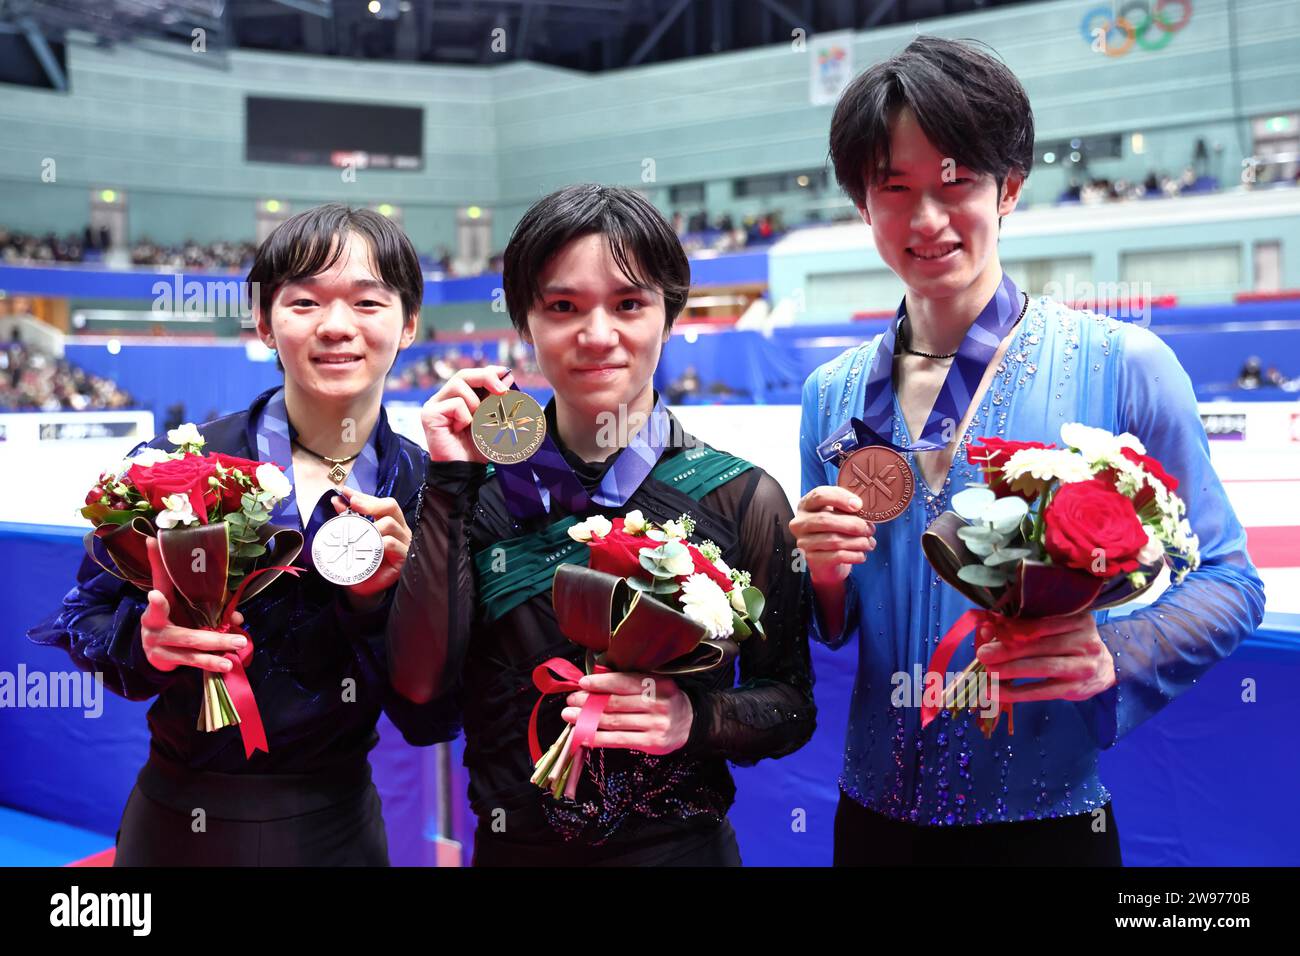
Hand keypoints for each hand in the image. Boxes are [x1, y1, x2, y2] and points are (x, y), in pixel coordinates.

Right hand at [140, 590, 245, 673]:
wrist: (148, 643)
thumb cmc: (171, 618)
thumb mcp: (181, 610)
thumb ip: (208, 609)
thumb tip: (237, 618)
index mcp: (156, 613)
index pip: (158, 606)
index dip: (157, 603)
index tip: (156, 595)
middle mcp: (154, 631)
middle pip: (188, 636)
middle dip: (216, 640)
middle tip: (240, 641)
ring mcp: (157, 649)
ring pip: (189, 654)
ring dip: (212, 659)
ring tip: (229, 664)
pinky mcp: (163, 661)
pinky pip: (189, 662)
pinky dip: (208, 664)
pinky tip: (222, 666)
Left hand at [331, 486, 410, 606]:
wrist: (365, 587)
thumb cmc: (362, 561)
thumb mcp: (354, 537)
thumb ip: (348, 519)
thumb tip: (337, 500)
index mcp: (390, 522)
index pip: (381, 503)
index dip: (364, 496)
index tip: (346, 492)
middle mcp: (400, 529)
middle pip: (391, 506)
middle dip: (371, 503)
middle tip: (353, 504)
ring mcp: (404, 543)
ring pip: (390, 524)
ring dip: (372, 525)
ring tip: (358, 532)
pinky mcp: (404, 558)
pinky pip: (392, 544)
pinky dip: (379, 542)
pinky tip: (369, 545)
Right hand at [420, 365, 513, 462]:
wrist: (466, 471)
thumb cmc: (478, 449)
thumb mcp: (494, 420)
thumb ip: (498, 399)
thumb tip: (507, 376)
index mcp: (458, 398)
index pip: (472, 375)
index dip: (489, 372)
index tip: (506, 374)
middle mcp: (443, 399)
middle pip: (463, 375)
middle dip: (486, 377)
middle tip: (503, 390)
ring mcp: (434, 405)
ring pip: (458, 385)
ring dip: (475, 403)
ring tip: (476, 422)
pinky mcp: (429, 414)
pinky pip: (454, 404)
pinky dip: (465, 416)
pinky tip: (461, 429)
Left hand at [561, 672, 693, 755]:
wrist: (691, 723)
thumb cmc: (664, 699)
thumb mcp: (654, 684)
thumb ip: (630, 682)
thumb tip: (593, 684)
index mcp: (658, 683)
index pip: (624, 682)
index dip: (601, 682)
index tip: (582, 683)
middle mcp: (658, 703)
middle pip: (616, 703)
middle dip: (588, 702)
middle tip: (570, 701)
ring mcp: (655, 725)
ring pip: (614, 722)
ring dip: (588, 719)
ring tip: (570, 716)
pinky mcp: (651, 743)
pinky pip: (618, 740)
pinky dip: (598, 737)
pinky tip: (583, 734)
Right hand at [789, 485, 875, 586]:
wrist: (827, 561)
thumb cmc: (834, 531)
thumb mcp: (838, 514)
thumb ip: (847, 508)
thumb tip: (863, 509)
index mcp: (806, 505)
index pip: (820, 495)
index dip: (840, 498)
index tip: (859, 505)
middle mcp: (800, 523)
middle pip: (826, 519)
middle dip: (853, 524)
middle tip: (869, 529)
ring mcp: (804, 542)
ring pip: (834, 540)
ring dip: (858, 542)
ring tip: (869, 543)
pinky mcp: (812, 559)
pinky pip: (838, 556)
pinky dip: (855, 555)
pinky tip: (862, 554)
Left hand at [975, 612, 1115, 702]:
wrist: (1106, 667)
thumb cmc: (1072, 642)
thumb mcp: (1059, 627)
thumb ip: (1027, 626)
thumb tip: (988, 628)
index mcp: (1079, 620)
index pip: (1041, 624)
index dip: (1012, 628)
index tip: (988, 631)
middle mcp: (1085, 642)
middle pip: (1040, 645)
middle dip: (1007, 650)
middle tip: (983, 654)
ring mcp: (1083, 667)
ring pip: (1042, 667)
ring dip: (1011, 670)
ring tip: (988, 672)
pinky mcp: (1076, 689)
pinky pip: (1042, 691)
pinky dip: (1017, 693)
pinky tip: (997, 692)